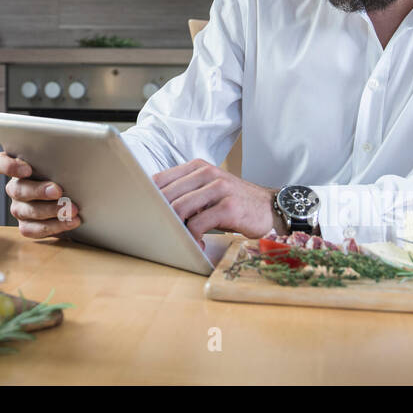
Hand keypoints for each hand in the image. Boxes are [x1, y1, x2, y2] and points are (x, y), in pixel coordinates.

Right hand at [0, 151, 80, 238]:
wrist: (76, 199)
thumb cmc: (68, 175)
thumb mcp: (62, 162)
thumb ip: (59, 156)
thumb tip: (72, 150)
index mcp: (18, 166)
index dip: (9, 167)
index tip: (27, 169)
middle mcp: (15, 187)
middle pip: (16, 189)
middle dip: (38, 191)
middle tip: (58, 191)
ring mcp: (19, 207)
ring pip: (25, 211)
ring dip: (50, 210)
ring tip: (70, 209)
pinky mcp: (27, 225)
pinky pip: (33, 229)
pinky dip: (54, 226)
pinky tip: (70, 221)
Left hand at [153, 159, 275, 247]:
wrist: (270, 208)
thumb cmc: (233, 202)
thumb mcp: (208, 190)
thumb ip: (185, 193)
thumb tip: (153, 208)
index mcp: (198, 167)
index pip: (160, 179)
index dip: (147, 197)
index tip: (142, 214)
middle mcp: (207, 173)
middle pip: (167, 194)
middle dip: (160, 216)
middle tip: (160, 232)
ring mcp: (219, 188)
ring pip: (180, 208)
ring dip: (175, 229)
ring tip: (179, 241)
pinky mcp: (229, 206)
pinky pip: (199, 223)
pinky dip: (193, 238)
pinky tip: (198, 244)